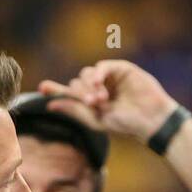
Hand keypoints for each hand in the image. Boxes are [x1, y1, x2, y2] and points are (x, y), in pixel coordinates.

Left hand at [38, 60, 179, 141]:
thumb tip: (50, 105)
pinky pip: (101, 66)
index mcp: (93, 102)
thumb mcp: (96, 120)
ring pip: (86, 74)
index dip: (56, 90)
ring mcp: (109, 78)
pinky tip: (99, 84)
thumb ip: (73, 111)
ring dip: (89, 87)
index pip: (70, 93)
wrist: (150, 120)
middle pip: (77, 83)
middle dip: (80, 93)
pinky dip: (97, 74)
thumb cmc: (126, 125)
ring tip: (101, 100)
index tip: (41, 88)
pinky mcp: (120, 69)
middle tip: (92, 104)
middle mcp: (99, 88)